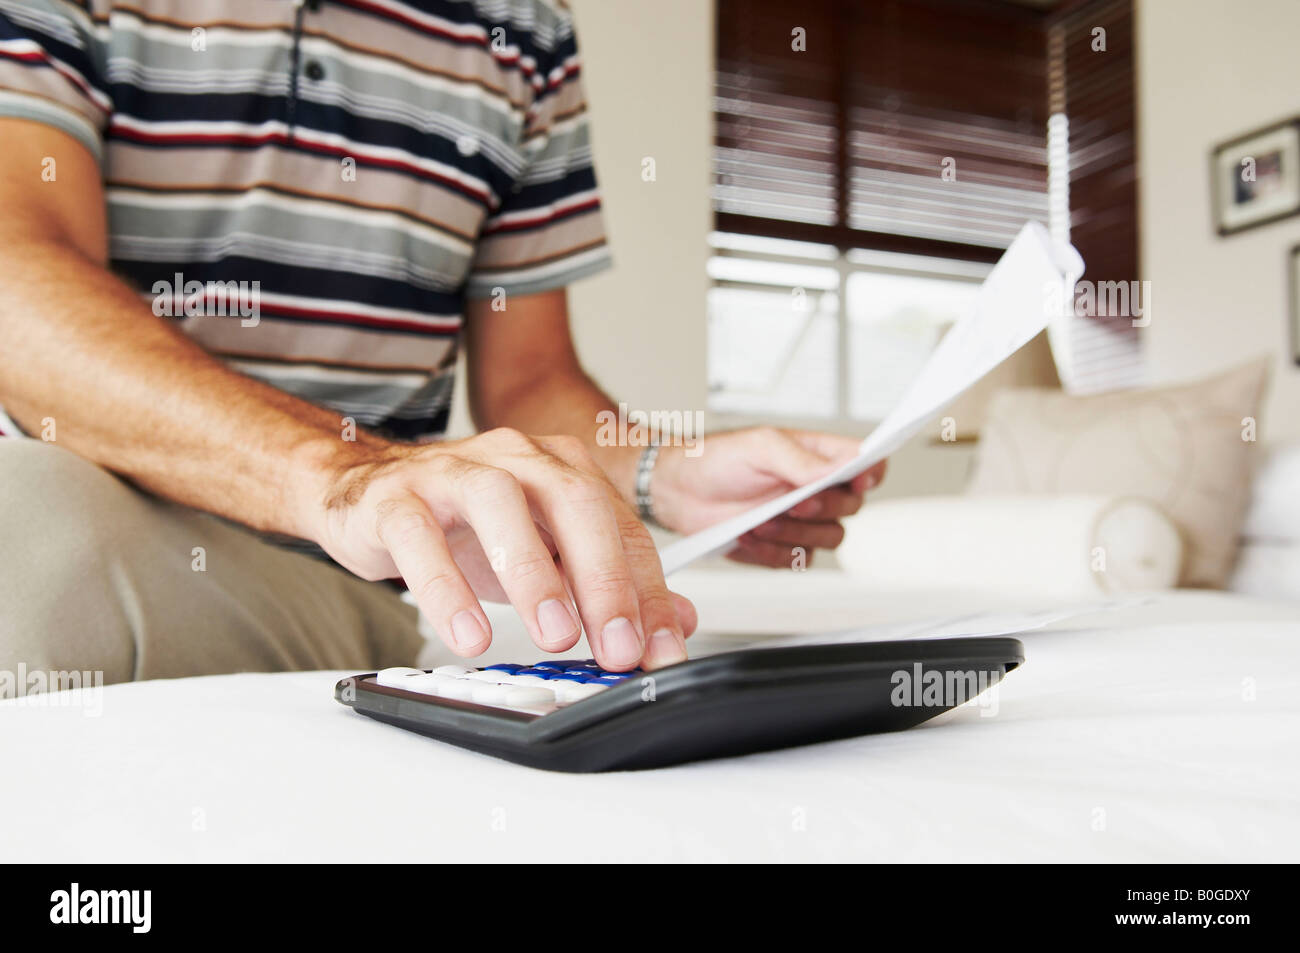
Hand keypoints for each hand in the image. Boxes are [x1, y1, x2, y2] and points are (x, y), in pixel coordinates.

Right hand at [300, 428, 696, 669]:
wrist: (367, 492)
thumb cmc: (464, 524)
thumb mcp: (545, 554)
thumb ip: (609, 584)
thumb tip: (672, 625)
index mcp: (561, 468)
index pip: (620, 526)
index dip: (645, 591)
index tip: (657, 649)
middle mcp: (514, 459)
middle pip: (574, 501)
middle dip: (603, 577)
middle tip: (616, 644)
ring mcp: (453, 472)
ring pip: (499, 505)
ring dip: (533, 574)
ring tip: (554, 636)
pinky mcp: (396, 499)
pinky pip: (422, 537)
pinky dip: (447, 588)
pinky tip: (469, 634)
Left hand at [651, 427, 885, 567]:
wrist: (678, 492)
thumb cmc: (716, 459)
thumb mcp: (759, 446)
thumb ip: (801, 459)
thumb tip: (840, 467)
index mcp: (818, 456)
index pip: (867, 463)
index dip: (871, 474)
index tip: (856, 482)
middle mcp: (815, 488)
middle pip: (852, 508)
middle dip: (821, 509)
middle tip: (792, 503)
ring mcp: (802, 520)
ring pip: (830, 539)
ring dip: (794, 532)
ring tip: (759, 519)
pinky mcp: (783, 546)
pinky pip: (797, 560)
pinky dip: (772, 550)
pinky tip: (748, 534)